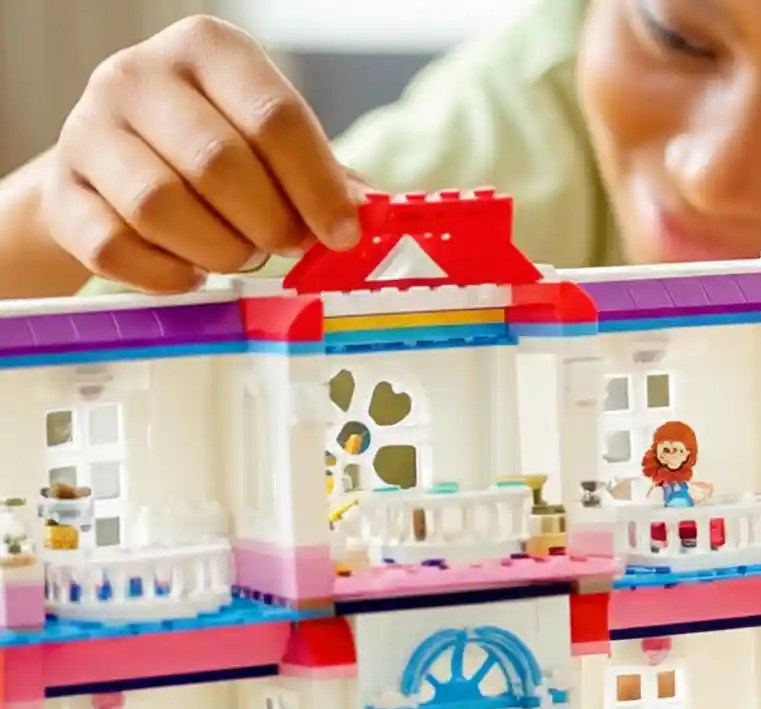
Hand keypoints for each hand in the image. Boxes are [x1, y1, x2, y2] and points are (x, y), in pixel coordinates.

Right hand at [41, 15, 363, 293]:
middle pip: (219, 164)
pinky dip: (165, 275)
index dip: (318, 186)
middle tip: (287, 247)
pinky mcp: (60, 190)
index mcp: (210, 49)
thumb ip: (323, 174)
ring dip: (218, 249)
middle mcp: (140, 75)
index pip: (276, 118)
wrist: (111, 165)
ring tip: (239, 255)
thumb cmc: (211, 147)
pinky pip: (114, 247)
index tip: (343, 234)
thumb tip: (367, 215)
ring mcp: (88, 128)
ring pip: (161, 206)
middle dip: (268, 223)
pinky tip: (191, 275)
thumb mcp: (269, 142)